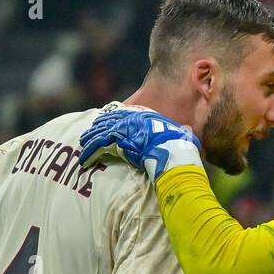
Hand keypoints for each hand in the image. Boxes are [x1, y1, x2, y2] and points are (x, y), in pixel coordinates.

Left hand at [79, 107, 202, 178]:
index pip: (125, 114)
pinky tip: (85, 159)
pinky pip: (100, 145)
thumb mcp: (180, 135)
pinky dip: (92, 152)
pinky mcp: (118, 140)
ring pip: (102, 132)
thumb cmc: (179, 146)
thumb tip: (190, 137)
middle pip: (110, 121)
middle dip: (98, 128)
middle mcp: (132, 119)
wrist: (172, 152)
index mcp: (145, 116)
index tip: (104, 123)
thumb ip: (179, 134)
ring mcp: (124, 128)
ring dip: (91, 140)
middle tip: (88, 135)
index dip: (113, 119)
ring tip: (83, 148)